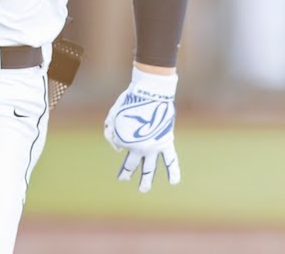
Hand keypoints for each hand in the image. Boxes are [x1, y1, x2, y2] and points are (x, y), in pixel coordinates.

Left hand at [103, 68, 179, 192]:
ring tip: (143, 190)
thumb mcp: (114, 113)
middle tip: (122, 179)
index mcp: (125, 140)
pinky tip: (174, 182)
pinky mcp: (166, 142)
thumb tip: (118, 148)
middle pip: (131, 164)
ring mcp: (153, 147)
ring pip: (149, 168)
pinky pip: (171, 159)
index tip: (122, 130)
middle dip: (126, 172)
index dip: (119, 140)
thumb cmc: (131, 100)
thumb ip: (110, 130)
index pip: (119, 147)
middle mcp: (138, 147)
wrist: (151, 93)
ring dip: (145, 180)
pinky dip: (173, 171)